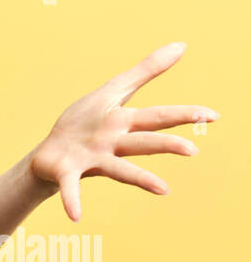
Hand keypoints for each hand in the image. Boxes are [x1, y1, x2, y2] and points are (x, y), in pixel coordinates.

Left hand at [29, 42, 218, 222]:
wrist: (48, 151)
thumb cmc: (83, 123)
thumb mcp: (113, 92)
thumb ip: (145, 71)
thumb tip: (182, 45)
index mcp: (122, 122)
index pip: (158, 116)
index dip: (185, 115)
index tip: (213, 116)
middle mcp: (111, 143)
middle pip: (143, 142)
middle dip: (166, 145)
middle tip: (192, 150)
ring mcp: (90, 160)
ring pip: (118, 169)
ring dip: (140, 179)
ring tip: (164, 190)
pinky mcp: (66, 172)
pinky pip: (70, 188)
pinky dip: (72, 201)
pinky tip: (75, 216)